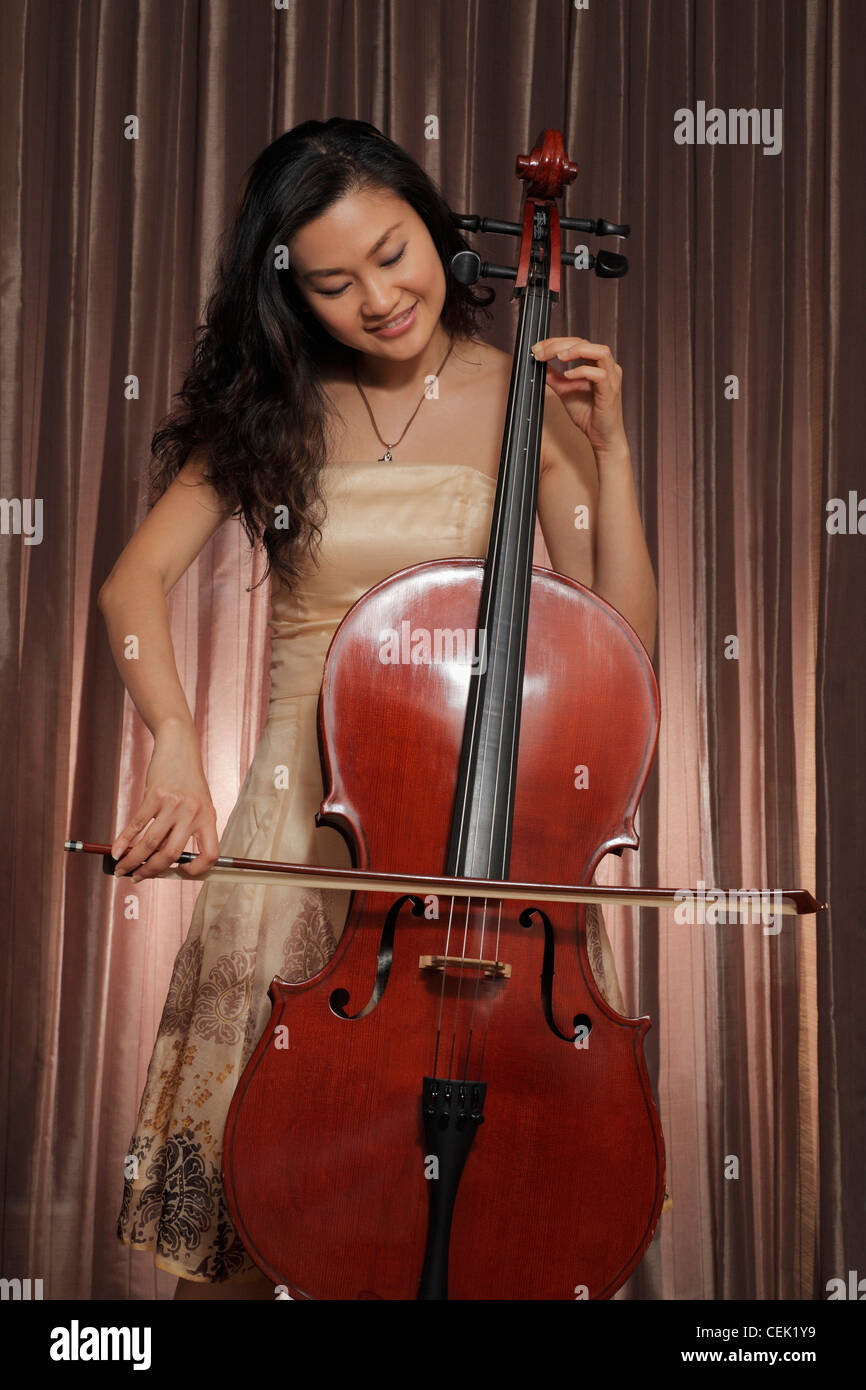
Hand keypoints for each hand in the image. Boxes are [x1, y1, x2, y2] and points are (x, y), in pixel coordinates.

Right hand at [111, 719, 218, 881]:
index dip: (197, 870)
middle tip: (138, 878)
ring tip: (123, 870)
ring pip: (149, 843)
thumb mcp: (199, 804)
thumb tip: (166, 861)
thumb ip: (188, 829)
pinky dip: (123, 841)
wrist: (179, 746)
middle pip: (171, 854)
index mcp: (208, 818)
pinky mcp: (153, 795)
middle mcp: (192, 813)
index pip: (210, 855)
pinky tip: (116, 852)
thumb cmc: (189, 779)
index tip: (180, 872)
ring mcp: (172, 804)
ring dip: (133, 861)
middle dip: (151, 871)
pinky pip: (136, 825)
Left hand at [531, 336, 626, 456]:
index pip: (576, 343)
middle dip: (559, 345)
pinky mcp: (610, 391)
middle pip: (585, 343)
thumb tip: (539, 365)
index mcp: (597, 363)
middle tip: (540, 352)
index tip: (537, 348)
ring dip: (577, 351)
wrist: (601, 436)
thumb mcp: (565, 390)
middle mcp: (607, 366)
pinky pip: (600, 375)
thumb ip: (554, 376)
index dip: (555, 342)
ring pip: (600, 351)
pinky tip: (567, 376)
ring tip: (558, 357)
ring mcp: (612, 377)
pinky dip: (582, 372)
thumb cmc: (588, 413)